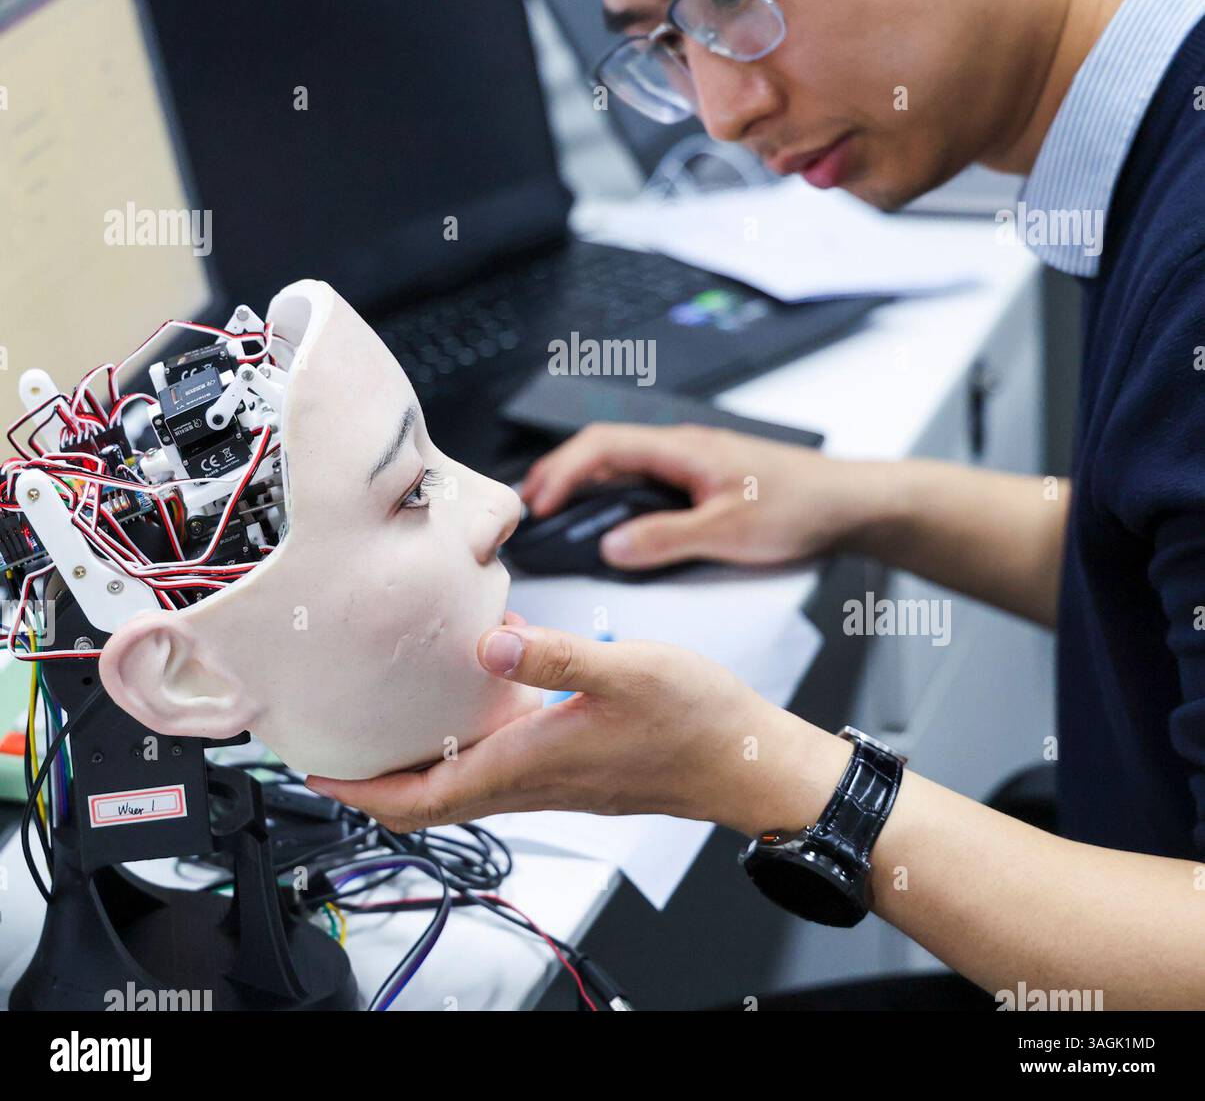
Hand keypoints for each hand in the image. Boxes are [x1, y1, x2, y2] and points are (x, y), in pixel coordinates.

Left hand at [306, 623, 849, 838]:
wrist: (750, 762)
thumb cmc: (698, 724)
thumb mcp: (626, 670)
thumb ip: (554, 655)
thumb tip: (486, 646)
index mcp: (530, 765)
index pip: (423, 800)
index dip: (362, 793)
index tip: (316, 774)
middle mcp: (533, 781)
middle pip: (431, 799)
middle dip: (375, 780)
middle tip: (335, 747)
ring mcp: (555, 778)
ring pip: (463, 781)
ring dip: (418, 760)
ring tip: (387, 719)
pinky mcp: (575, 763)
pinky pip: (500, 762)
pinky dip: (468, 738)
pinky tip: (479, 688)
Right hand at [520, 423, 885, 571]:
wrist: (850, 502)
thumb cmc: (800, 507)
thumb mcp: (727, 532)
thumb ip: (664, 539)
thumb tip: (610, 547)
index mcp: (683, 449)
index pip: (603, 446)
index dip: (562, 471)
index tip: (537, 502)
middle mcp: (684, 446)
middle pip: (605, 448)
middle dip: (561, 471)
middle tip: (530, 504)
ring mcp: (695, 459)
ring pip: (626, 461)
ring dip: (587, 480)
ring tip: (557, 508)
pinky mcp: (707, 476)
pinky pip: (647, 476)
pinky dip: (616, 491)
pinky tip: (613, 515)